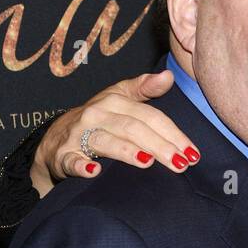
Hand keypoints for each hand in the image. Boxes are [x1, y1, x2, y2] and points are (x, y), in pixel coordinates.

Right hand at [31, 68, 199, 195]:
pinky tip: (93, 172)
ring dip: (126, 151)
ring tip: (147, 162)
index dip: (173, 133)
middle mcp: (97, 115)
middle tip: (181, 164)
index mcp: (114, 102)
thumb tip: (169, 76)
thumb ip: (143, 88)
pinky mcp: (64, 156)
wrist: (55, 139)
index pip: (149, 116)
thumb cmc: (96, 119)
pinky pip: (72, 160)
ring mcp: (79, 135)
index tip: (192, 152)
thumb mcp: (117, 99)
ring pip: (105, 141)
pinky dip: (81, 166)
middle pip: (132, 128)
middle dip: (159, 145)